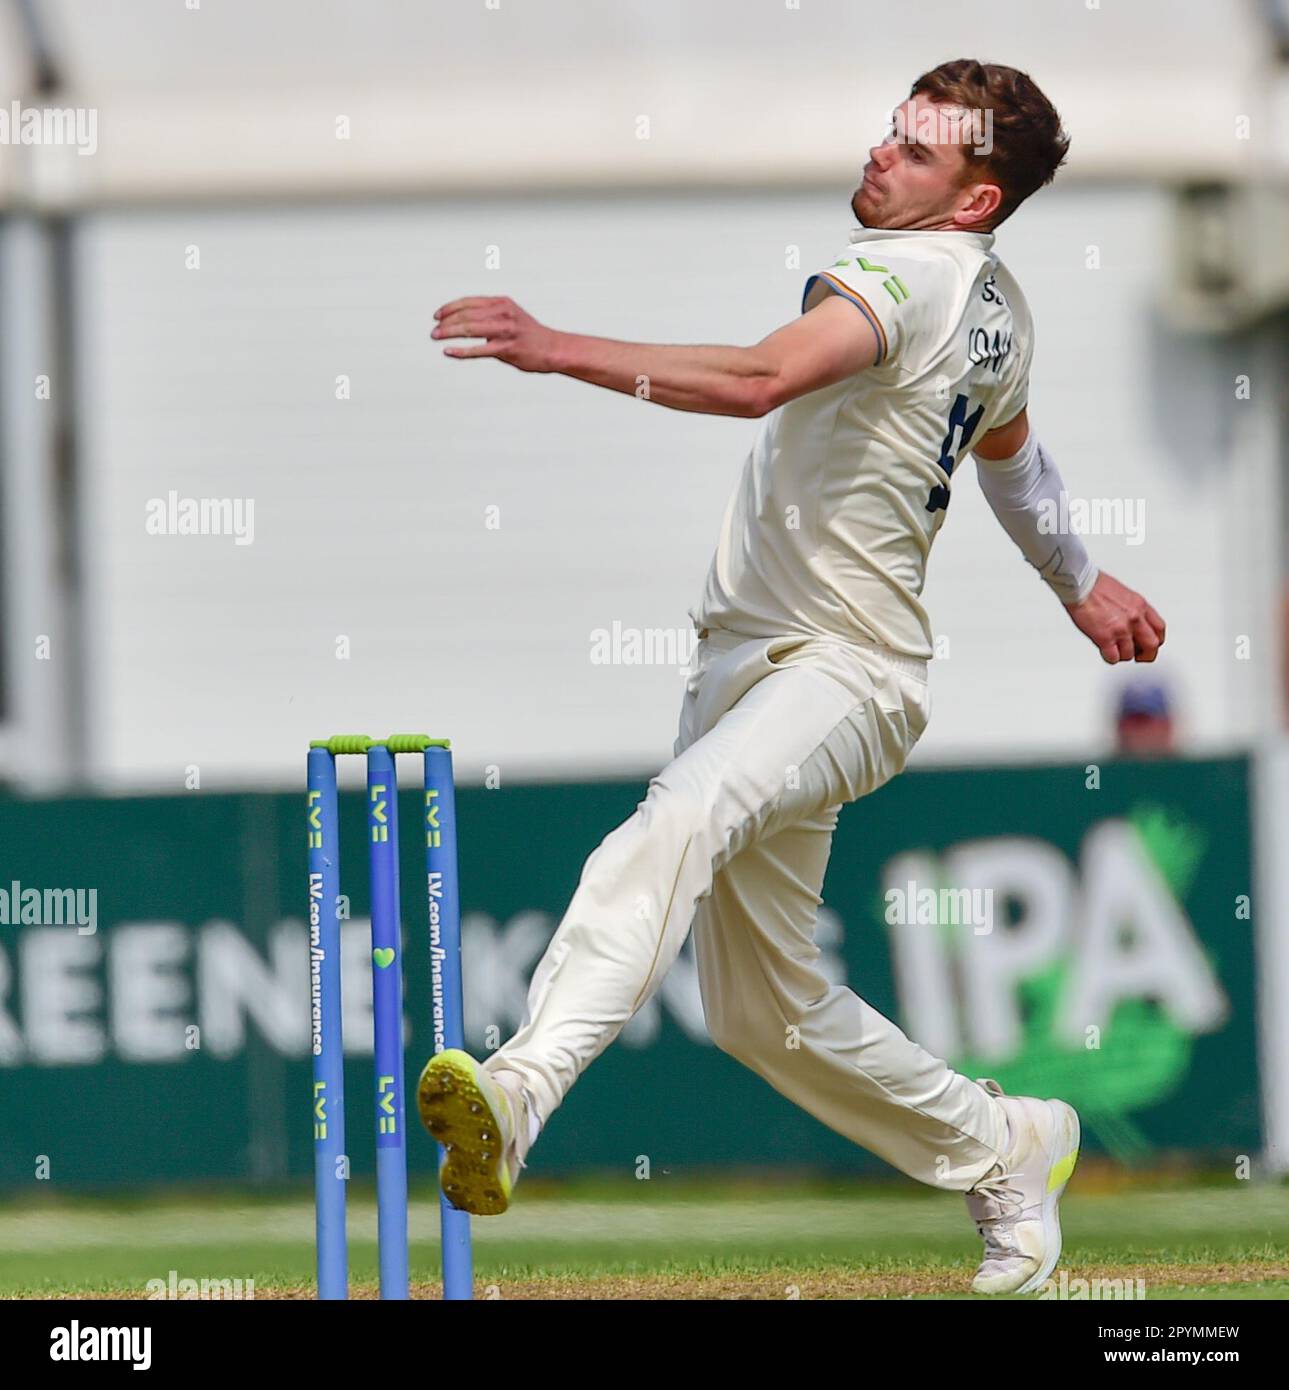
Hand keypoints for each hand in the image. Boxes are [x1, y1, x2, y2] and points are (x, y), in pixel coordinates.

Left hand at [431, 296, 558, 371]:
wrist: (552, 348)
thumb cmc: (529, 335)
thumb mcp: (510, 315)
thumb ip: (489, 315)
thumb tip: (465, 322)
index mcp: (501, 303)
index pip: (468, 302)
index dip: (449, 308)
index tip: (437, 315)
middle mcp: (502, 313)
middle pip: (466, 314)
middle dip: (446, 322)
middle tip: (434, 331)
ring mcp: (505, 330)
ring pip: (469, 328)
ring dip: (449, 333)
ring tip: (436, 337)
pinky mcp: (507, 348)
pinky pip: (479, 350)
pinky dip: (461, 351)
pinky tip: (449, 351)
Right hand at [1067, 572, 1165, 663]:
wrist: (1080, 584)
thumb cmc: (1095, 586)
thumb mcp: (1124, 594)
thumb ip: (1132, 609)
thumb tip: (1131, 622)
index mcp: (1140, 606)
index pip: (1159, 629)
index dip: (1155, 640)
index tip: (1147, 644)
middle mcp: (1134, 618)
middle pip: (1152, 645)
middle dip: (1146, 654)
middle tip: (1138, 656)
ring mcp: (1121, 629)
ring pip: (1130, 654)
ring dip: (1122, 655)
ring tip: (1114, 650)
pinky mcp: (1105, 637)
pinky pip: (1113, 658)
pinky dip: (1109, 658)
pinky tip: (1104, 651)